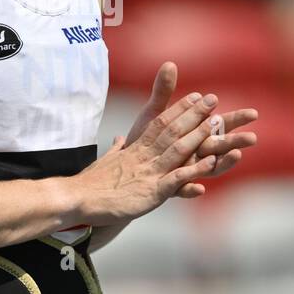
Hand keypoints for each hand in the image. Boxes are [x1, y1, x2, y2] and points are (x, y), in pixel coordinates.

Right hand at [75, 87, 225, 223]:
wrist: (76, 198)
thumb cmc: (90, 184)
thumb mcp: (106, 162)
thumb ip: (116, 151)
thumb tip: (119, 140)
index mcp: (135, 149)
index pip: (160, 123)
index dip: (178, 109)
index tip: (194, 95)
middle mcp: (144, 156)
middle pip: (172, 130)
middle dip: (194, 114)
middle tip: (212, 98)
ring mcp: (148, 173)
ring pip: (177, 149)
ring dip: (198, 136)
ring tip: (217, 123)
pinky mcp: (151, 192)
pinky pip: (176, 179)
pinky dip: (194, 171)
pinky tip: (210, 163)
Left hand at [123, 62, 257, 198]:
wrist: (123, 165)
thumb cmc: (143, 138)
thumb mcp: (154, 113)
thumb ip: (164, 92)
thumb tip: (170, 63)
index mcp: (194, 134)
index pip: (220, 125)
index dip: (237, 119)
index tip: (254, 113)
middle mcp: (193, 153)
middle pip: (219, 146)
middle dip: (236, 142)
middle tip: (253, 138)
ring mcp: (183, 170)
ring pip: (207, 169)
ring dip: (222, 164)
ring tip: (234, 157)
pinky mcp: (168, 186)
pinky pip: (181, 190)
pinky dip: (190, 189)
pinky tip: (198, 188)